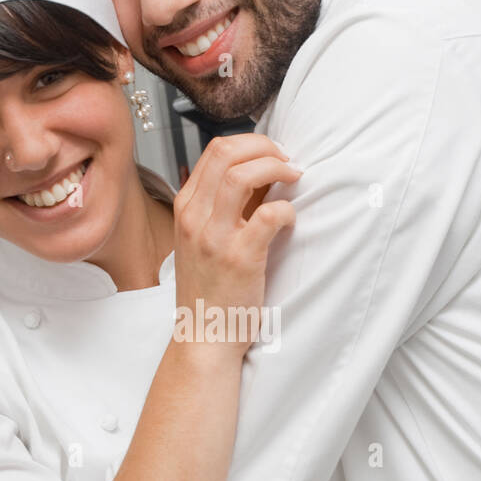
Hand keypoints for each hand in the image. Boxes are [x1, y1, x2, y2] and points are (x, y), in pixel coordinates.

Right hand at [172, 134, 301, 354]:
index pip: (215, 151)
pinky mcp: (240, 258)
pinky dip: (287, 209)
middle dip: (266, 147)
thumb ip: (225, 206)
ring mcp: (215, 237)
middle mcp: (195, 217)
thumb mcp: (203, 239)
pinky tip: (290, 220)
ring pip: (242, 175)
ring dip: (276, 168)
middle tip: (288, 162)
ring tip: (294, 179)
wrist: (204, 336)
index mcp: (186, 207)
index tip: (274, 156)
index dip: (252, 144)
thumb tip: (262, 172)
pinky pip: (270, 214)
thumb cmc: (210, 290)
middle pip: (226, 152)